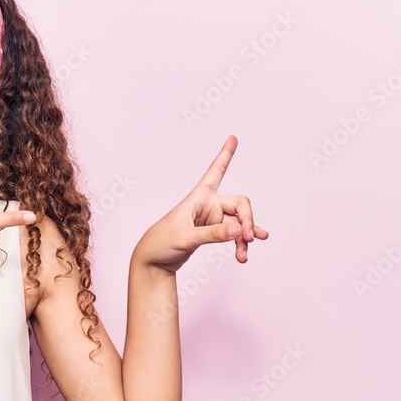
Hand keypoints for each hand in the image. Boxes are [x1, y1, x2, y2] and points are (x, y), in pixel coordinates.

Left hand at [133, 135, 268, 273]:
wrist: (152, 262)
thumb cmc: (161, 243)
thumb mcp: (185, 237)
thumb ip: (213, 234)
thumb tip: (239, 230)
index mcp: (198, 197)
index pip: (215, 171)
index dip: (225, 155)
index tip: (233, 138)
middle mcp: (207, 205)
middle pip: (239, 204)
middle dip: (246, 221)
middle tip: (248, 237)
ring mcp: (211, 219)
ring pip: (238, 223)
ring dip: (244, 237)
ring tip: (244, 254)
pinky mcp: (212, 232)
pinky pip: (233, 234)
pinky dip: (239, 243)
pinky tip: (243, 255)